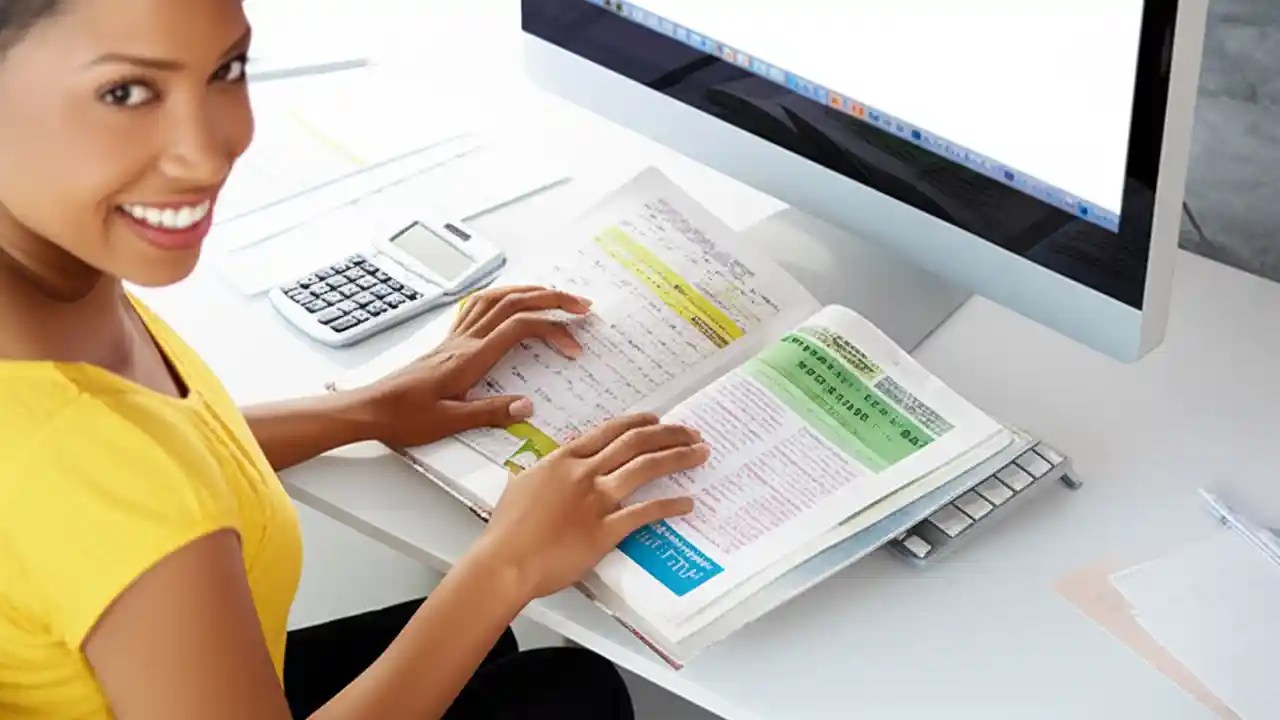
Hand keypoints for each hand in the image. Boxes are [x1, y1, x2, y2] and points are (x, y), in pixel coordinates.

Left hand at [361, 285, 590, 447]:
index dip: (553, 329)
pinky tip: (508, 300)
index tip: (574, 345)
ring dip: (528, 291)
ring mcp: (455, 338)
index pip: (519, 328)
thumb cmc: (404, 417)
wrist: (370, 409)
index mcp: (470, 357)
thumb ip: (490, 412)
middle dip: (551, 299)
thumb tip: (527, 405)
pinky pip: (477, 306)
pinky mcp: (447, 342)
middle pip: (513, 303)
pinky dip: (501, 296)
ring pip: (496, 298)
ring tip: (553, 295)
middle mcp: (464, 340)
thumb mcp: (449, 421)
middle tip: (581, 305)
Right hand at [472, 414, 708, 601]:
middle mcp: (584, 473)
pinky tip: (687, 502)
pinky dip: (670, 505)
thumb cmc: (506, 530)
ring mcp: (597, 500)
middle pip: (635, 442)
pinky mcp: (605, 530)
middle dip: (668, 434)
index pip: (609, 431)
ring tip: (699, 454)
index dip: (638, 423)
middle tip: (691, 432)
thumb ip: (542, 474)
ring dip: (678, 457)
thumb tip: (547, 468)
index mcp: (563, 460)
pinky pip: (646, 512)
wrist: (505, 562)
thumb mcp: (521, 486)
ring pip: (646, 468)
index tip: (657, 420)